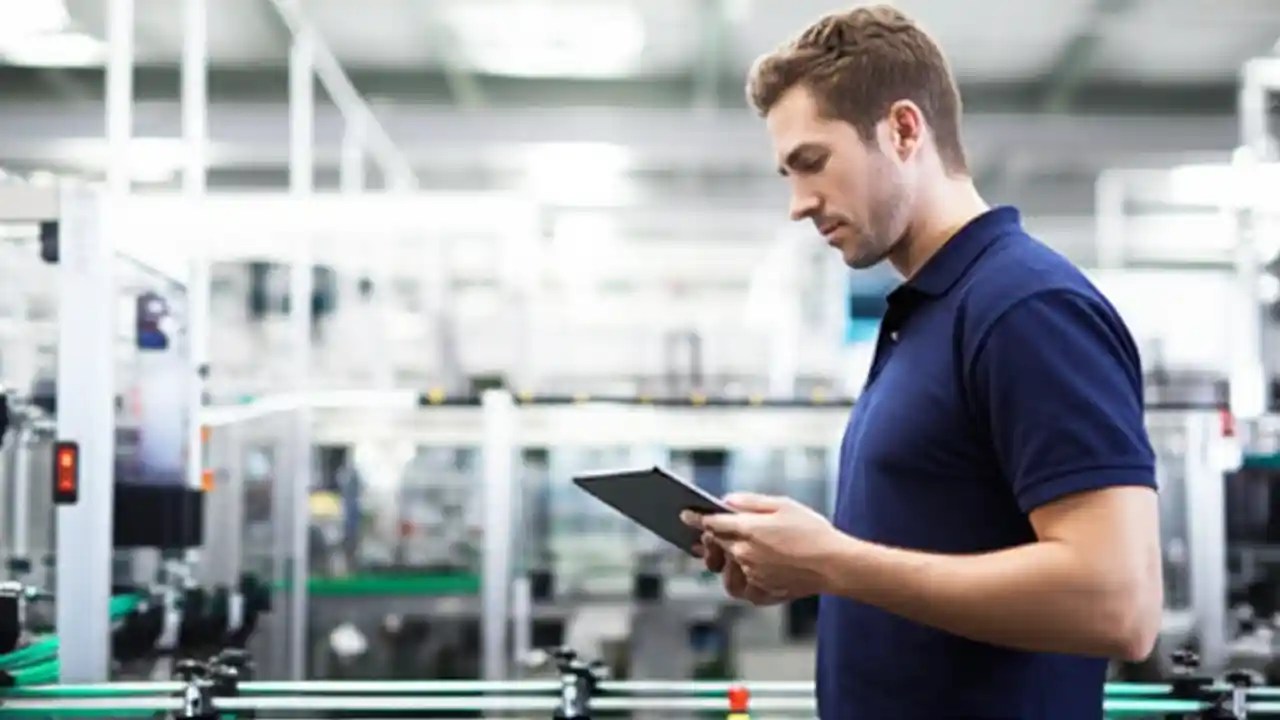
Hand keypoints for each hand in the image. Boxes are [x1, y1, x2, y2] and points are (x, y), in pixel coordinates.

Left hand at [683, 492, 844, 597]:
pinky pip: (745, 589)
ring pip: (727, 572)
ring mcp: (753, 576)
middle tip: (708, 536)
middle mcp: (745, 554)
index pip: (712, 522)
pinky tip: (749, 573)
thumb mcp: (783, 505)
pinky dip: (744, 582)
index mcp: (748, 530)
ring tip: (729, 556)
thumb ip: (751, 502)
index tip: (685, 514)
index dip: (696, 517)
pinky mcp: (763, 592)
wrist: (835, 565)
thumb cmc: (812, 531)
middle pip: (717, 546)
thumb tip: (727, 501)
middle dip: (710, 539)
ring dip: (724, 564)